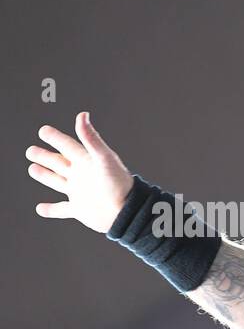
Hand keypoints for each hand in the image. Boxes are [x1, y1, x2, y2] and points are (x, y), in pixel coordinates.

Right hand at [27, 112, 133, 231]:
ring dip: (45, 175)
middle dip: (44, 156)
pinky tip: (41, 209)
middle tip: (31, 150)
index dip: (55, 138)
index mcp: (86, 161)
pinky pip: (62, 209)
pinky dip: (51, 210)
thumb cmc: (118, 184)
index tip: (43, 130)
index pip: (67, 146)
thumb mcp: (104, 158)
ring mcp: (80, 192)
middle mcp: (81, 176)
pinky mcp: (80, 209)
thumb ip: (91, 138)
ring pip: (57, 181)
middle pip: (58, 162)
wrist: (127, 212)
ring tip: (33, 169)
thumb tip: (82, 115)